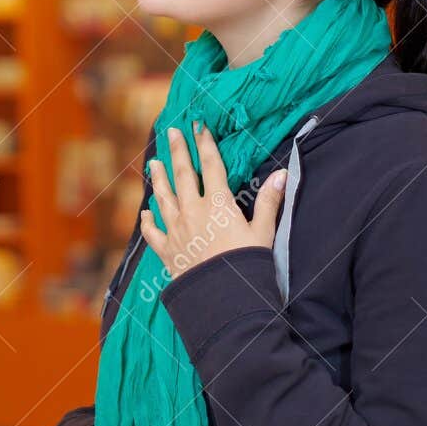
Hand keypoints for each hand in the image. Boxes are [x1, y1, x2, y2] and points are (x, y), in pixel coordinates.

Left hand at [139, 124, 285, 278]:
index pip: (211, 166)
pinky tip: (144, 214)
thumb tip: (282, 174)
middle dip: (177, 151)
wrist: (223, 299)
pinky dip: (148, 222)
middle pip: (183, 175)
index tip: (198, 126)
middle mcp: (192, 211)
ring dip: (158, 179)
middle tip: (171, 131)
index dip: (204, 144)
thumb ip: (269, 202)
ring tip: (153, 163)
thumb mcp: (263, 233)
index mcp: (217, 204)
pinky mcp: (167, 251)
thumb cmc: (247, 265)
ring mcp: (176, 230)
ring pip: (164, 198)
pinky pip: (153, 232)